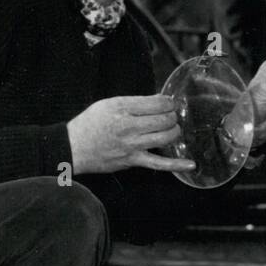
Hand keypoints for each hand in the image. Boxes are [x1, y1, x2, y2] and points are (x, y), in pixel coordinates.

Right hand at [66, 95, 195, 173]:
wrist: (73, 147)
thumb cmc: (90, 124)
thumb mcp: (109, 104)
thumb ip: (134, 102)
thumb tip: (159, 100)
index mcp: (122, 108)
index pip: (157, 102)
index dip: (168, 102)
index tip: (169, 103)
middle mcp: (128, 126)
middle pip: (164, 119)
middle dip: (172, 116)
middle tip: (170, 116)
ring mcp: (132, 145)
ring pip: (166, 137)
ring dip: (175, 131)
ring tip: (172, 129)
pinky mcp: (133, 161)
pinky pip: (159, 164)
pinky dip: (177, 165)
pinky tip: (192, 165)